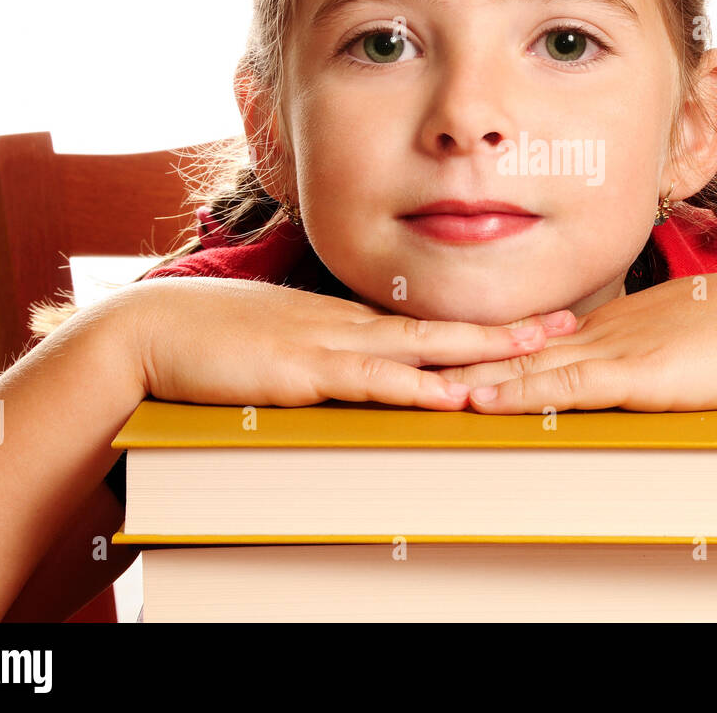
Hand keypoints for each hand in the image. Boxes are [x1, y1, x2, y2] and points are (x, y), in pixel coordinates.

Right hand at [112, 277, 576, 409]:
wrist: (151, 332)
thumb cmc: (211, 340)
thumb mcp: (280, 343)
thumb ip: (321, 356)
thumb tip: (355, 369)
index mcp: (345, 323)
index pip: (427, 324)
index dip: (481, 325)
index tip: (530, 321)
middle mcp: (348, 328)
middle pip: (442, 328)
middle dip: (505, 330)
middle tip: (566, 322)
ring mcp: (328, 347)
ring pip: (419, 351)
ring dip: (479, 353)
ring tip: (534, 352)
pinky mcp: (302, 374)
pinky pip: (369, 383)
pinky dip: (414, 390)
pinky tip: (452, 395)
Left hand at [434, 268, 716, 413]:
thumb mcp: (692, 340)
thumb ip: (657, 353)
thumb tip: (639, 369)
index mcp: (617, 322)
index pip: (537, 335)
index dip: (489, 344)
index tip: (447, 349)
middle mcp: (604, 329)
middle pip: (515, 346)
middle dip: (459, 356)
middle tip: (405, 362)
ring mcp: (615, 350)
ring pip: (524, 366)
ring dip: (467, 378)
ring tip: (414, 385)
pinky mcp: (632, 375)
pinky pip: (559, 388)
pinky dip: (513, 396)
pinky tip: (476, 400)